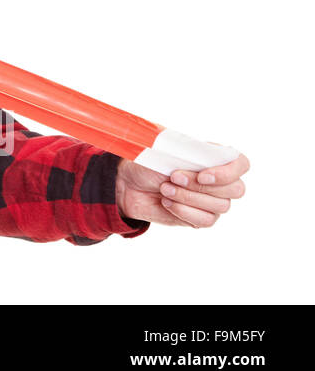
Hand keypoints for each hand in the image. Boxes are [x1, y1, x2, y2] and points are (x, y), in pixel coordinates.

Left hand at [115, 149, 249, 228]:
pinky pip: (206, 221)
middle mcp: (219, 180)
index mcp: (213, 158)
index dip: (228, 172)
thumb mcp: (167, 150)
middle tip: (173, 177)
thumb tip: (210, 152)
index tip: (203, 174)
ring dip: (189, 197)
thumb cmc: (148, 162)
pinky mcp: (200, 218)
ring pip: (221, 206)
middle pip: (235, 189)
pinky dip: (185, 211)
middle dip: (201, 185)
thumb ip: (192, 151)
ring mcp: (212, 201)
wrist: (127, 183)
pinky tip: (167, 203)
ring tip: (164, 189)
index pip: (241, 164)